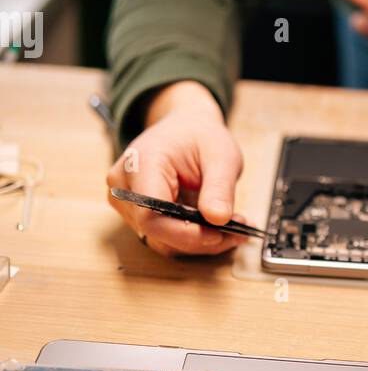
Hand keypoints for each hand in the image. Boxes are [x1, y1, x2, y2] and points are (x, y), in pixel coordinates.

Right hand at [106, 82, 243, 256]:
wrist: (184, 128)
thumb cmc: (199, 136)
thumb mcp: (221, 155)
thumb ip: (219, 187)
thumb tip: (218, 219)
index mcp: (139, 164)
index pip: (151, 215)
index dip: (185, 233)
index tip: (220, 233)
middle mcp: (123, 186)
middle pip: (157, 232)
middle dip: (200, 239)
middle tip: (239, 233)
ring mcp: (126, 203)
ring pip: (162, 240)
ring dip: (200, 242)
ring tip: (235, 229)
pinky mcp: (136, 215)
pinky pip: (165, 237)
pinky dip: (193, 238)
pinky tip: (218, 228)